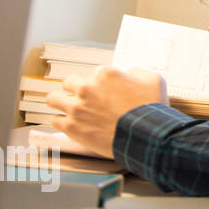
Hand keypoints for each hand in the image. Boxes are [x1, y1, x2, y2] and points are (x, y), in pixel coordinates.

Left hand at [44, 65, 167, 158]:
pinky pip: (55, 121)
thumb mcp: (154, 80)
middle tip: (84, 97)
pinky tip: (71, 124)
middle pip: (69, 82)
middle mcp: (87, 88)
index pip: (96, 72)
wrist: (145, 136)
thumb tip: (129, 74)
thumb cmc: (150, 109)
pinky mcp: (71, 127)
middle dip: (76, 88)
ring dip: (60, 102)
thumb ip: (137, 73)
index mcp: (105, 75)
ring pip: (53, 99)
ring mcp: (77, 108)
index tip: (108, 90)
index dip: (103, 82)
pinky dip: (62, 122)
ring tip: (67, 107)